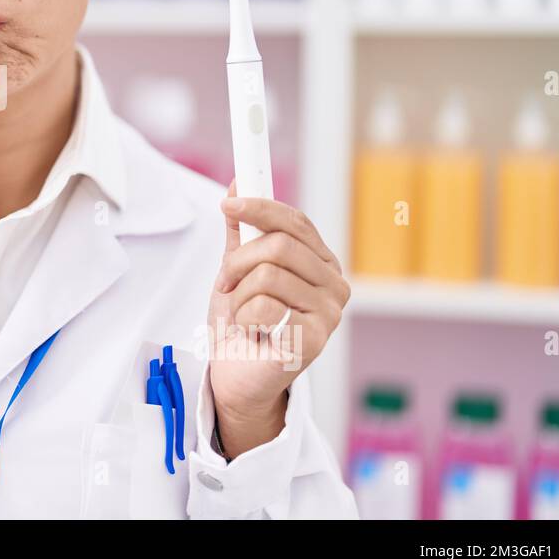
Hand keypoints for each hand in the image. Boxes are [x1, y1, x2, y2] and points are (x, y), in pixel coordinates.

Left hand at [205, 181, 350, 457]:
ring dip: (239, 294)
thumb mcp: (237, 269)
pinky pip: (266, 307)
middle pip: (280, 244)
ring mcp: (329, 313)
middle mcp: (333, 284)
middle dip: (239, 259)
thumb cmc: (241, 322)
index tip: (228, 204)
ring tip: (240, 313)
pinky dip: (244, 317)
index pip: (295, 222)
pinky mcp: (315, 338)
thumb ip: (241, 231)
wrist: (236, 375)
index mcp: (320, 263)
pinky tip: (252, 332)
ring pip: (269, 275)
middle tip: (225, 279)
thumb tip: (239, 183)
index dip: (261, 207)